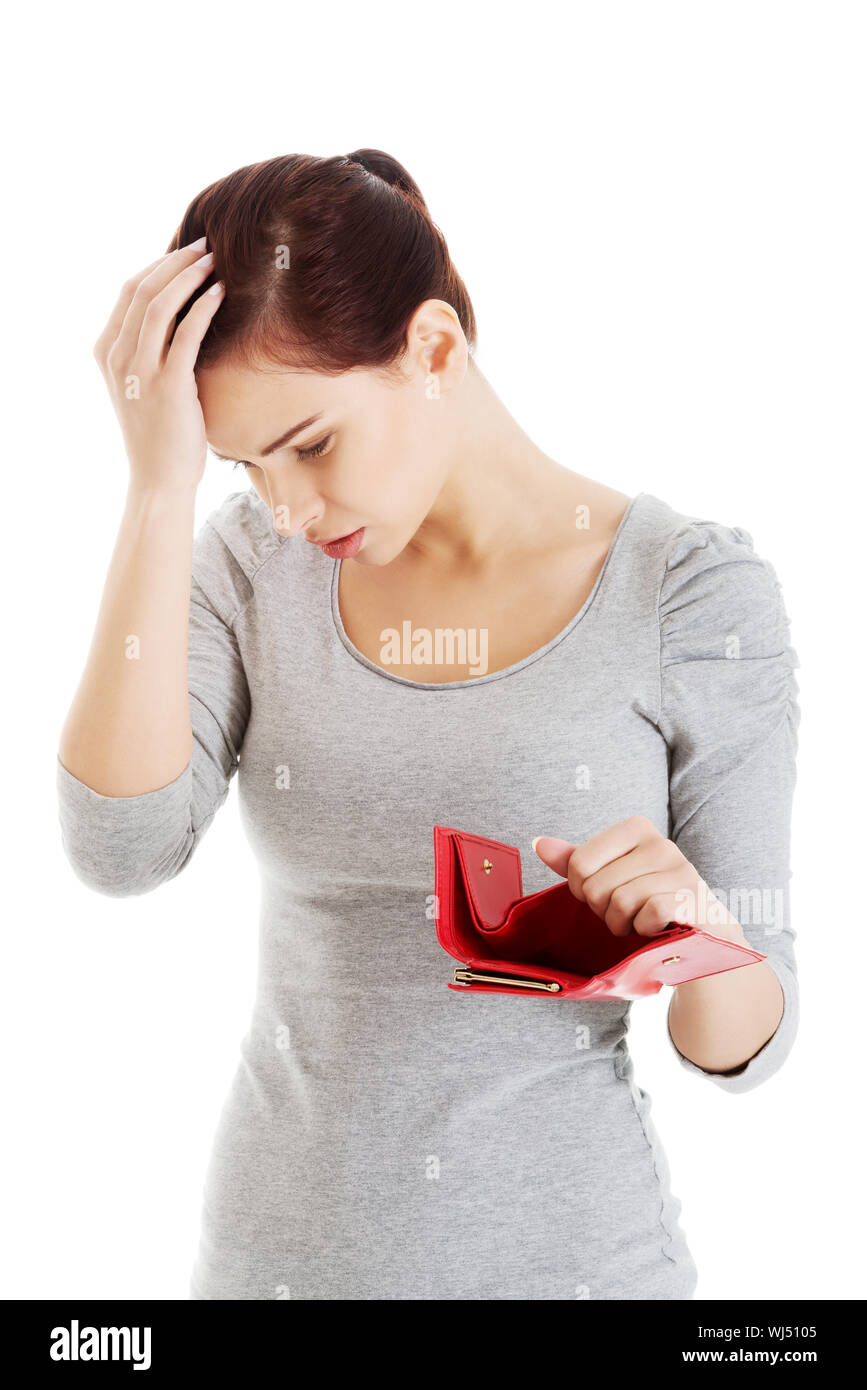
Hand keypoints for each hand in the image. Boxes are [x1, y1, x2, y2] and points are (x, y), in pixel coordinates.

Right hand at [93, 238, 224, 494]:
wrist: (160, 478)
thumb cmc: (161, 433)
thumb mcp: (143, 384)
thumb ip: (148, 350)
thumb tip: (179, 314)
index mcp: (106, 351)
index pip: (128, 291)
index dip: (158, 264)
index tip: (186, 251)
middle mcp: (117, 356)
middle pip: (142, 288)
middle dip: (175, 260)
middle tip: (205, 244)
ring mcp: (140, 370)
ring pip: (160, 304)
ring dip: (190, 275)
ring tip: (215, 260)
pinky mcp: (168, 385)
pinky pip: (186, 333)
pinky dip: (204, 306)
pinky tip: (221, 293)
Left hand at [532, 815, 745, 941]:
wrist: (703, 934)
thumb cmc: (649, 902)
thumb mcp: (611, 878)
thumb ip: (576, 861)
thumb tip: (538, 843)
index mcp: (636, 828)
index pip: (579, 863)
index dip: (582, 890)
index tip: (605, 895)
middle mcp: (661, 843)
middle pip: (596, 887)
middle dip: (604, 912)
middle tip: (625, 914)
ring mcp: (681, 869)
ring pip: (620, 902)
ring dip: (623, 925)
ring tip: (639, 922)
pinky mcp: (692, 897)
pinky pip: (647, 914)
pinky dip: (645, 930)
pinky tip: (656, 928)